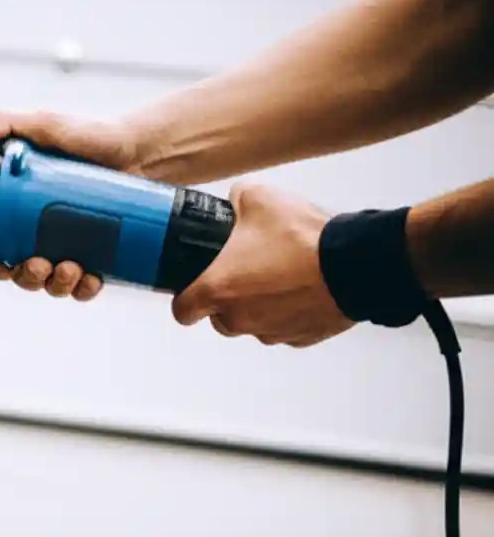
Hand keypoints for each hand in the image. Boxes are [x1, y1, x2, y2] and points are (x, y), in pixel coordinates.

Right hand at [0, 110, 140, 299]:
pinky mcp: (98, 256)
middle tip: (38, 263)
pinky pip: (84, 286)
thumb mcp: (44, 124)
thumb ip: (5, 122)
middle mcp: (41, 231)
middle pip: (20, 271)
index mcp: (19, 208)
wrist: (139, 149)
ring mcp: (70, 246)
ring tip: (69, 268)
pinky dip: (84, 289)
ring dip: (55, 285)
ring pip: (51, 283)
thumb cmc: (91, 136)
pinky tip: (90, 278)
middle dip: (25, 276)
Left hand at [172, 182, 354, 346]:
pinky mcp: (302, 338)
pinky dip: (289, 314)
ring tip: (279, 277)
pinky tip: (303, 290)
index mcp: (218, 289)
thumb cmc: (298, 235)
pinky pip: (286, 328)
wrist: (354, 264)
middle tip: (245, 272)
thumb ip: (236, 201)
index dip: (185, 300)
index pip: (182, 311)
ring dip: (259, 307)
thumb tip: (235, 203)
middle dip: (226, 300)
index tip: (195, 287)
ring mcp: (272, 332)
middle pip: (220, 318)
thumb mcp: (257, 198)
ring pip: (254, 324)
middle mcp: (239, 318)